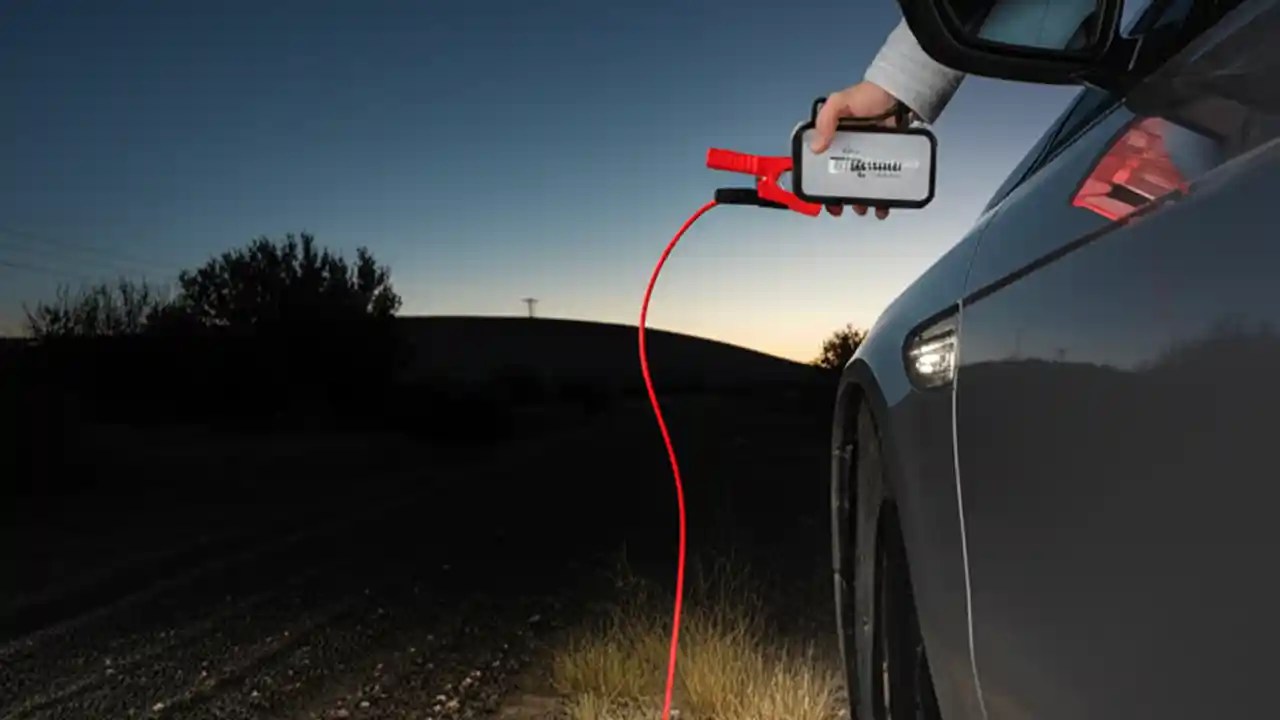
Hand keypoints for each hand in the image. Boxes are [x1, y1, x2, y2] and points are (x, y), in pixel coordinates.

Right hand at [810, 81, 903, 219]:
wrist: (901, 94)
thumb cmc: (871, 95)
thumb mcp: (839, 102)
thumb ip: (825, 120)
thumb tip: (816, 146)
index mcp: (834, 139)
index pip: (821, 165)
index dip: (819, 182)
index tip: (820, 197)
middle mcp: (851, 150)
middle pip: (841, 180)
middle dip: (841, 197)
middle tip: (842, 207)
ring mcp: (870, 157)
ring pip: (863, 185)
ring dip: (862, 201)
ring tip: (864, 207)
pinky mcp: (887, 160)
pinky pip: (883, 182)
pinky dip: (884, 197)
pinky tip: (884, 205)